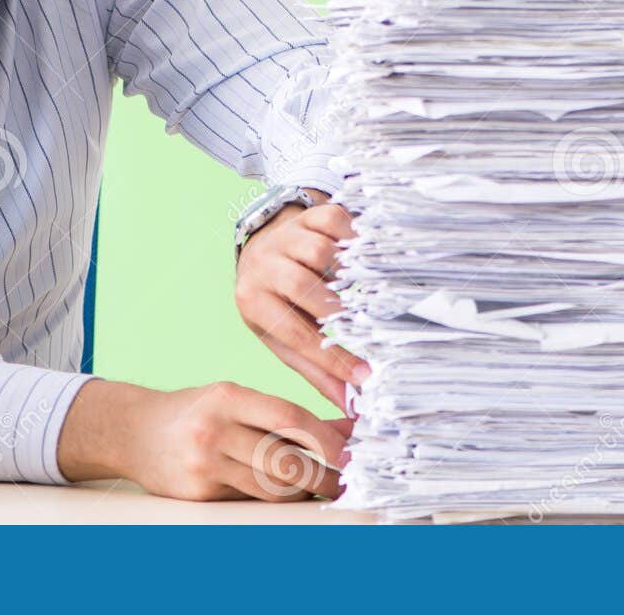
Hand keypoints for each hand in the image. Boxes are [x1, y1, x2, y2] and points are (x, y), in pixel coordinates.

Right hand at [57, 379, 350, 500]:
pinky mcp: (198, 493)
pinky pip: (249, 499)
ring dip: (303, 490)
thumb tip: (344, 428)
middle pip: (284, 459)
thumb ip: (285, 415)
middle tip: (344, 480)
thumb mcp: (236, 400)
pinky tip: (286, 492)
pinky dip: (273, 497)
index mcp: (227, 396)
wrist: (134, 432)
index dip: (325, 437)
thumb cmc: (197, 412)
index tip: (350, 451)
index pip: (288, 417)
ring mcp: (204, 464)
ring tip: (321, 487)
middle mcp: (214, 429)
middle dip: (322, 474)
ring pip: (271, 486)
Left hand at [234, 194, 367, 409]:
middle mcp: (264, 266)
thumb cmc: (276, 303)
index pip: (296, 334)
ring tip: (366, 290)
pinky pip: (335, 221)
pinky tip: (365, 254)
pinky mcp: (308, 216)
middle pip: (304, 288)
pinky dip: (353, 236)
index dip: (332, 357)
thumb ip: (316, 370)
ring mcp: (286, 237)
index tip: (365, 375)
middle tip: (370, 328)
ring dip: (347, 273)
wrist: (261, 250)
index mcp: (253, 301)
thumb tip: (352, 406)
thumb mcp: (283, 338)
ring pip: (320, 252)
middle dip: (339, 312)